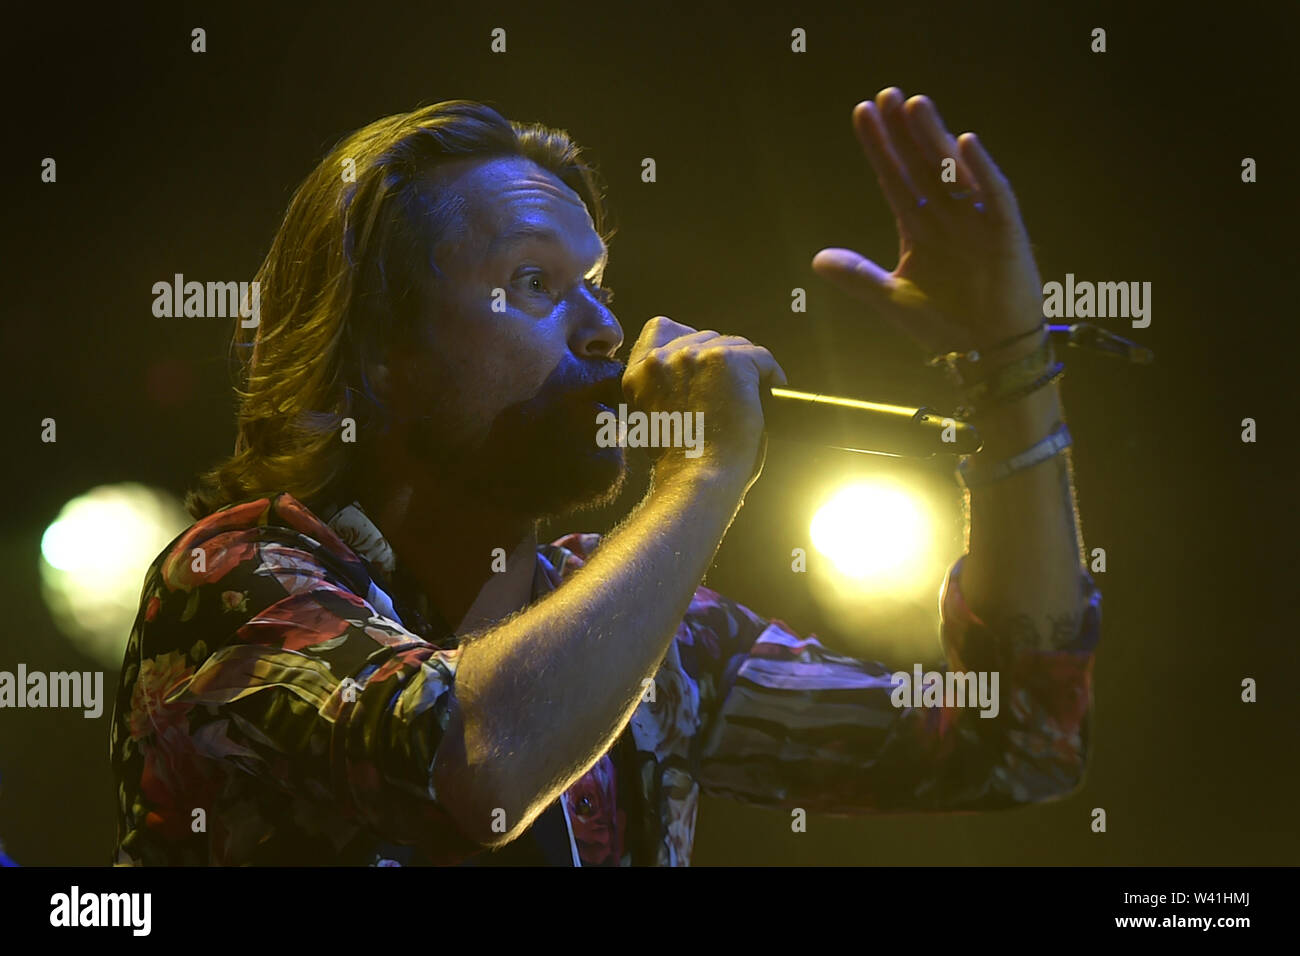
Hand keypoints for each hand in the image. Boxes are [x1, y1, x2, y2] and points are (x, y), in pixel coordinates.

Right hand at [622, 316, 786, 488]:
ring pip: (734, 344)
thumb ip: (662, 387)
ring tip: (753, 393)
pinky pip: (759, 355)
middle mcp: (660, 358)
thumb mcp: (652, 417)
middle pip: (704, 336)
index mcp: (637, 372)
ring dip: (747, 367)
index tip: (704, 368)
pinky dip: (770, 372)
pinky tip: (771, 390)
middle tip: (735, 389)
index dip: (689, 345)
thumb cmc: (681, 461)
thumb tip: (696, 375)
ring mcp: (692, 355)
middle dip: (722, 359)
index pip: (662, 329)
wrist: (697, 476)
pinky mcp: (725, 360)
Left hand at [812, 87, 1043, 355]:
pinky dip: (981, 170)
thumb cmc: (945, 323)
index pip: (895, 179)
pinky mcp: (1005, 232)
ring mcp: (977, 220)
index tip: (862, 113)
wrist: (988, 353)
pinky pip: (994, 195)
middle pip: (922, 165)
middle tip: (887, 95)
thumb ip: (859, 276)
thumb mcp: (894, 298)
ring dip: (935, 139)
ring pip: (953, 171)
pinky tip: (964, 142)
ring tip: (916, 106)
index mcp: (921, 226)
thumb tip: (817, 259)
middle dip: (904, 132)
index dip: (879, 148)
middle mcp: (948, 215)